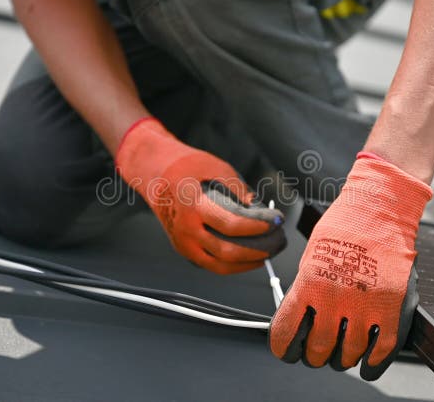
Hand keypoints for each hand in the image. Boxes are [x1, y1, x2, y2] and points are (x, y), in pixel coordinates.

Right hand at [116, 118, 285, 273]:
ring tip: (268, 252)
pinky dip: (234, 265)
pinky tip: (251, 257)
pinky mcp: (184, 250)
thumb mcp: (216, 166)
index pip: (231, 224)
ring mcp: (183, 243)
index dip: (258, 226)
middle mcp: (186, 228)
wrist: (155, 175)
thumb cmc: (187, 166)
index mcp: (193, 204)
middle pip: (227, 251)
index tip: (276, 221)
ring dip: (249, 262)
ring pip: (220, 265)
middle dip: (259, 249)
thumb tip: (261, 210)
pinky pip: (212, 265)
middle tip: (278, 240)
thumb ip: (239, 189)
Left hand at [269, 152, 431, 378]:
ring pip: (349, 354)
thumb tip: (298, 321)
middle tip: (318, 351)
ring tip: (342, 352)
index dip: (284, 349)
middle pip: (318, 350)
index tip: (286, 352)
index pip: (286, 332)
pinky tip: (366, 365)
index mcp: (309, 283)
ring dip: (342, 359)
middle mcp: (335, 297)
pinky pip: (381, 351)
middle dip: (314, 356)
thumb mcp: (310, 257)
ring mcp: (366, 304)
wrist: (380, 207)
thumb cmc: (345, 225)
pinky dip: (372, 364)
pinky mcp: (393, 307)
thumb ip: (304, 291)